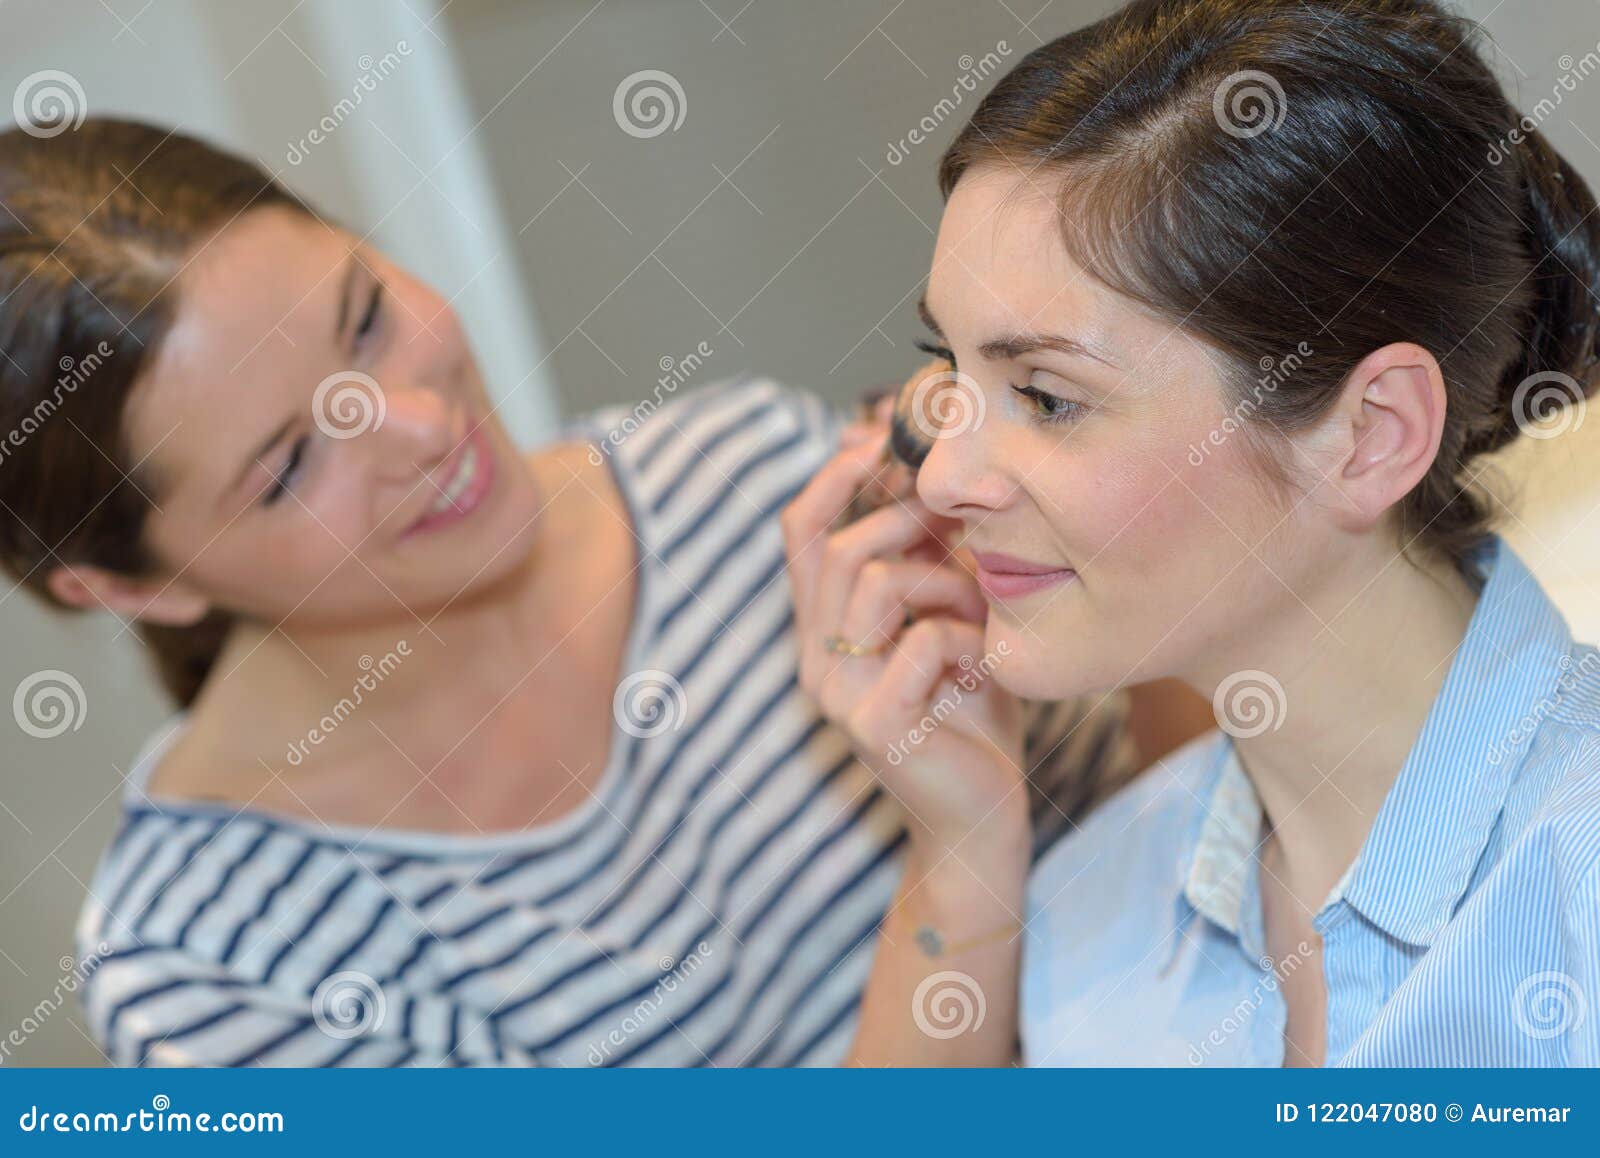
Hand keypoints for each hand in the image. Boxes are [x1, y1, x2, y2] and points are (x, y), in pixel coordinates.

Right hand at [782, 436, 1029, 862]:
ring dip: (944, 582)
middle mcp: (815, 659)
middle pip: (834, 547)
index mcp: (824, 630)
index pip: (799, 532)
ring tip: (981, 614)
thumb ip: (933, 564)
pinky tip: (988, 665)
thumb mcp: (951, 622)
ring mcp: (837, 694)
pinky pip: (920, 640)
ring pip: (874, 583)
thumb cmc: (973, 716)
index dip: (833, 477)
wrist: (982, 819)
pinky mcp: (873, 725)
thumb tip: (936, 480)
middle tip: (958, 521)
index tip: (882, 440)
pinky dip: (967, 638)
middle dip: (903, 519)